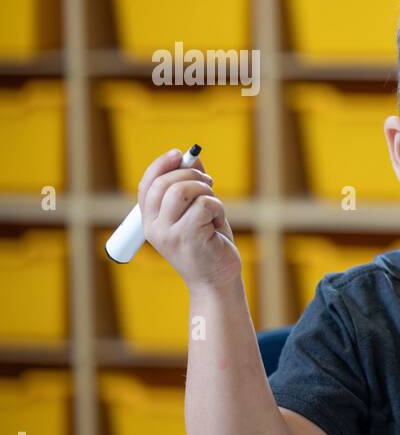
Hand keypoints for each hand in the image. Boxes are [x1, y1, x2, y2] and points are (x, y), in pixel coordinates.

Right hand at [137, 148, 240, 291]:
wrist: (216, 281)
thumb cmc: (208, 244)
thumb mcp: (197, 212)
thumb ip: (192, 186)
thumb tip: (192, 158)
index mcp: (150, 221)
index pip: (147, 185)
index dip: (161, 165)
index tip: (179, 153)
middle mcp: (154, 227)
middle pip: (165, 184)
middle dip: (191, 175)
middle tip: (208, 183)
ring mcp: (169, 233)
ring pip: (182, 190)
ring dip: (204, 190)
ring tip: (213, 204)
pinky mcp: (188, 237)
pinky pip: (204, 204)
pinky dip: (217, 207)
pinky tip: (218, 222)